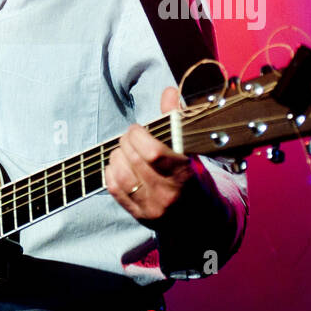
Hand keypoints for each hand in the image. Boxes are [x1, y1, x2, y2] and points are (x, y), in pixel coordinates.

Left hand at [105, 87, 195, 220]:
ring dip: (117, 156)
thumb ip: (177, 121)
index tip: (138, 129)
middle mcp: (167, 193)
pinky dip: (111, 172)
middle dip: (127, 142)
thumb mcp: (192, 151)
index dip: (139, 136)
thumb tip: (169, 92)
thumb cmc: (195, 178)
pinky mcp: (138, 215)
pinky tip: (118, 165)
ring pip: (121, 174)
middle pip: (134, 160)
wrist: (200, 218)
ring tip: (124, 150)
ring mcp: (151, 207)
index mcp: (184, 175)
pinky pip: (114, 189)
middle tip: (130, 136)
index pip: (153, 153)